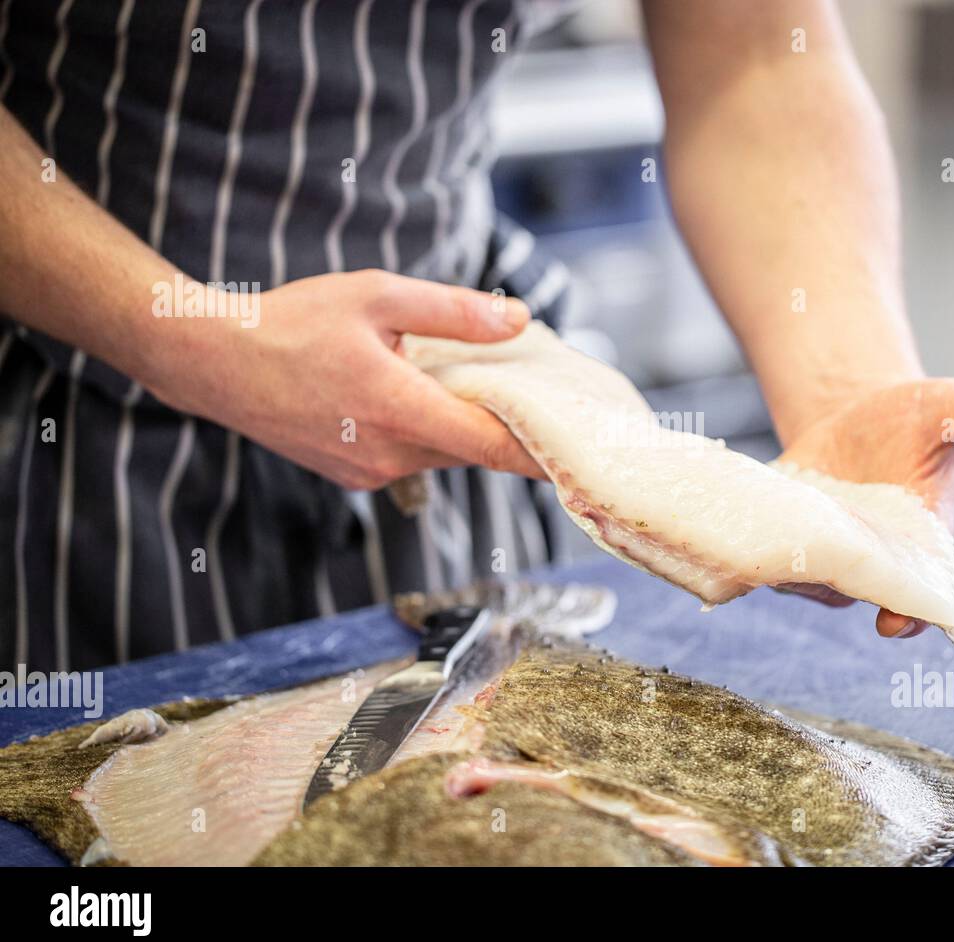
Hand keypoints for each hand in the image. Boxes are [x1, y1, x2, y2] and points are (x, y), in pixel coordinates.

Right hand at [146, 270, 544, 488]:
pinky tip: (425, 396)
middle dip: (507, 428)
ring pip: (442, 453)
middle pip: (471, 449)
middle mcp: (388, 454)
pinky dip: (430, 432)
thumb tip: (518, 320)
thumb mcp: (379, 296)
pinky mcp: (352, 474)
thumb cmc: (291, 322)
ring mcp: (368, 471)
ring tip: (484, 387)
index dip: (541, 453)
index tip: (582, 456)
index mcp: (399, 410)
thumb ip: (454, 312)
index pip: (492, 447)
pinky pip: (410, 456)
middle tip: (541, 398)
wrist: (211, 362)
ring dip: (465, 427)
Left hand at [777, 377, 953, 637]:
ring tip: (783, 536)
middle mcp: (869, 559)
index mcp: (921, 547)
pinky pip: (763, 548)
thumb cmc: (918, 419)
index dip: (908, 617)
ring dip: (790, 564)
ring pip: (802, 575)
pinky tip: (746, 517)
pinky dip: (755, 539)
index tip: (892, 622)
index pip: (917, 599)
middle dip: (838, 588)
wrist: (858, 410)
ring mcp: (822, 550)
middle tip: (823, 571)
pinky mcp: (781, 531)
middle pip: (851, 592)